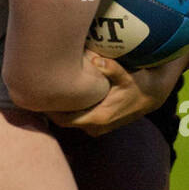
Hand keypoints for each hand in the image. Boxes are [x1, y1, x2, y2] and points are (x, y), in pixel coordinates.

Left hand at [49, 51, 188, 136]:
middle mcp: (96, 127)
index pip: (65, 119)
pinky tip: (63, 99)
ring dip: (60, 112)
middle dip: (52, 111)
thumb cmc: (137, 85)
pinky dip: (69, 113)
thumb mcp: (126, 76)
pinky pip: (77, 121)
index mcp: (99, 117)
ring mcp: (97, 129)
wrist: (150, 97)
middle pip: (64, 123)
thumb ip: (111, 68)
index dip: (50, 111)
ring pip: (71, 123)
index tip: (39, 98)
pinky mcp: (98, 126)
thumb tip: (97, 60)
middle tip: (38, 94)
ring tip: (48, 95)